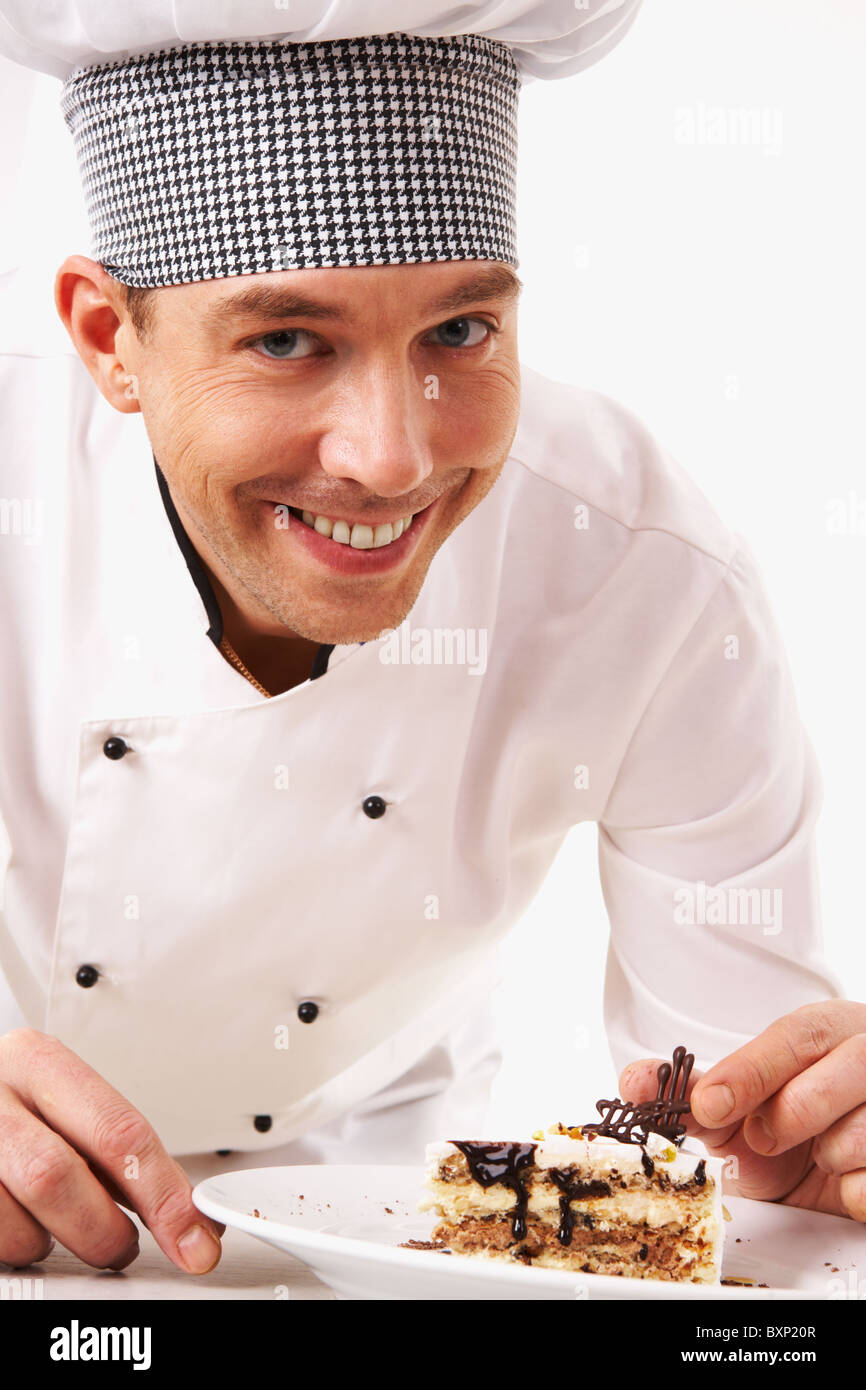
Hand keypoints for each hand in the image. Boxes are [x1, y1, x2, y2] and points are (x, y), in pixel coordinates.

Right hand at [0, 1028, 224, 1271]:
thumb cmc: (10, 1107)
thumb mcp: (60, 1104)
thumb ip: (115, 1150)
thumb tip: (186, 1211)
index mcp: (35, 1061)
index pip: (117, 1131)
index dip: (163, 1196)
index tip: (194, 1238)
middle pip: (58, 1176)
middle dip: (104, 1230)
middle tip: (123, 1246)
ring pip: (19, 1223)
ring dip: (54, 1243)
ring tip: (62, 1228)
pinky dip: (18, 1246)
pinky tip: (24, 1225)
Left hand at [619, 1002, 865, 1221]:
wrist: (833, 1165)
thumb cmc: (787, 1117)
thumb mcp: (736, 1106)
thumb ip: (689, 1092)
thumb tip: (633, 1081)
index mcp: (825, 1032)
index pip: (795, 1037)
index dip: (749, 1072)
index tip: (709, 1105)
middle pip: (838, 1074)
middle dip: (791, 1115)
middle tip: (765, 1136)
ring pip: (864, 1132)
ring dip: (828, 1154)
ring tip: (815, 1154)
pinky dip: (854, 1189)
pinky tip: (842, 1179)